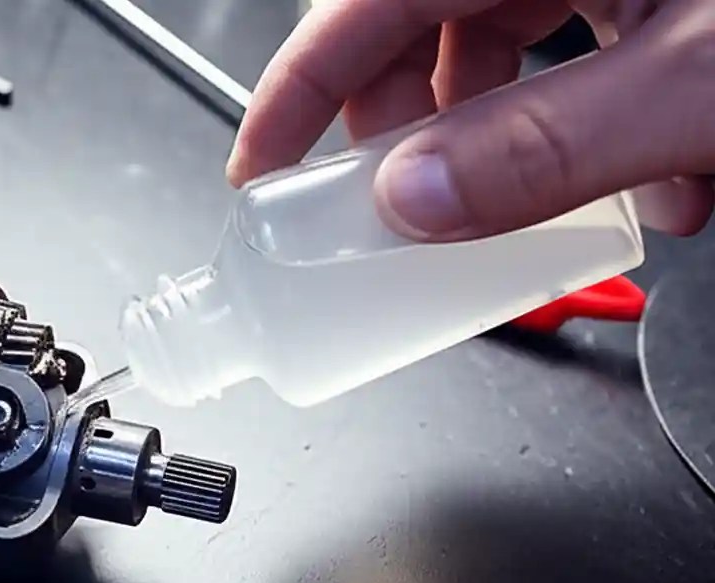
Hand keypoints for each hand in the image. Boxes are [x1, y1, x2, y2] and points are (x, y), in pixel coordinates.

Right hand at [226, 0, 714, 240]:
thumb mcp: (689, 86)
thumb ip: (549, 144)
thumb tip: (416, 201)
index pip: (363, 7)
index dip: (294, 93)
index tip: (261, 172)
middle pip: (417, 36)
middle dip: (411, 137)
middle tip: (407, 212)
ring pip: (504, 58)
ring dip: (518, 149)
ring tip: (565, 208)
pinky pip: (584, 61)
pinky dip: (598, 132)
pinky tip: (660, 182)